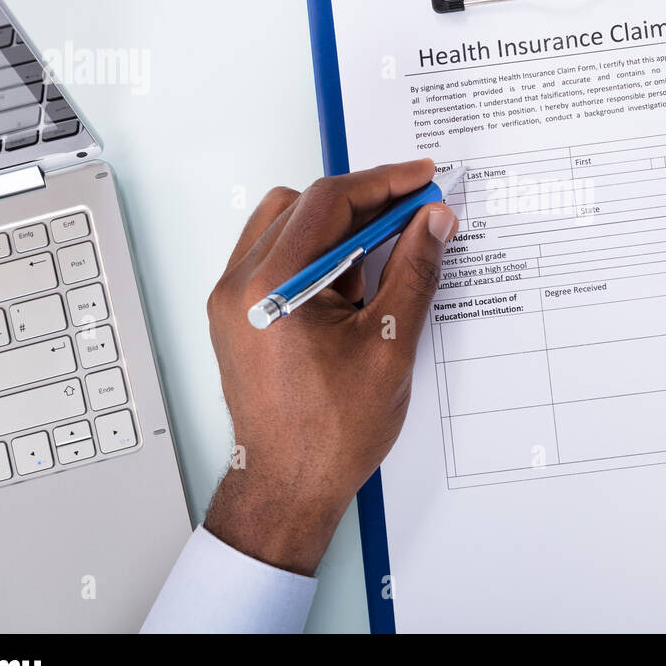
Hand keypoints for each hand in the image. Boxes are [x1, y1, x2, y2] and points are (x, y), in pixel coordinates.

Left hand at [202, 159, 458, 574]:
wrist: (286, 487)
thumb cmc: (329, 432)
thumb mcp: (389, 345)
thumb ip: (414, 272)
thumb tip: (433, 222)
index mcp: (271, 286)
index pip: (329, 202)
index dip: (383, 182)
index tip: (422, 178)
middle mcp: (240, 285)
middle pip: (304, 206)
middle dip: (364, 204)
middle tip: (415, 215)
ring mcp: (233, 300)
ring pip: (288, 228)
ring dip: (340, 231)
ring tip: (384, 264)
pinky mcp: (239, 316)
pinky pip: (278, 260)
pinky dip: (319, 257)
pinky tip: (355, 287)